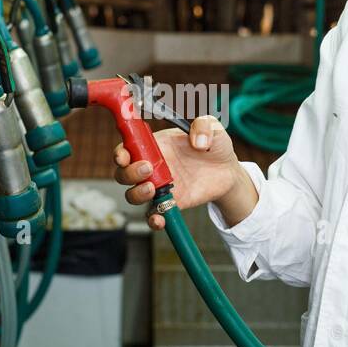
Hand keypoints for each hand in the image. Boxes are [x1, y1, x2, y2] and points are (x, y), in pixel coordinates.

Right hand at [113, 115, 250, 229]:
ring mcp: (159, 186)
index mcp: (155, 145)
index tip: (124, 156)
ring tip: (153, 189)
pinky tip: (160, 219)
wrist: (227, 171)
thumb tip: (198, 142)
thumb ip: (204, 126)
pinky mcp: (170, 203)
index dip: (120, 152)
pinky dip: (153, 220)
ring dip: (136, 194)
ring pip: (132, 195)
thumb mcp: (213, 128)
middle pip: (123, 173)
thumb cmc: (214, 146)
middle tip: (148, 169)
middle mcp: (152, 166)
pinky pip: (153, 215)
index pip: (127, 147)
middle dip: (128, 173)